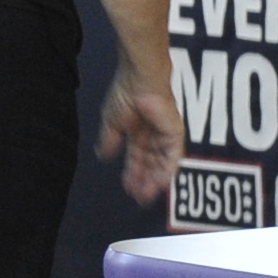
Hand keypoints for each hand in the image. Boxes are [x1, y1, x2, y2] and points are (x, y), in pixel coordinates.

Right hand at [97, 61, 182, 205]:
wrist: (139, 79)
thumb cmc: (125, 93)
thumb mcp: (112, 122)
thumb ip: (110, 141)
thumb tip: (103, 157)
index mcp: (138, 131)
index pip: (137, 158)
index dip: (132, 173)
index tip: (128, 189)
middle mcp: (153, 135)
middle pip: (150, 164)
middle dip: (144, 181)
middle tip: (139, 199)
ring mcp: (165, 134)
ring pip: (162, 163)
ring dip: (155, 180)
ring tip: (147, 195)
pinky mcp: (175, 132)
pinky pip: (172, 156)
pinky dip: (166, 171)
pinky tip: (159, 184)